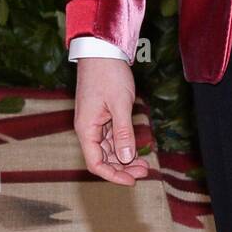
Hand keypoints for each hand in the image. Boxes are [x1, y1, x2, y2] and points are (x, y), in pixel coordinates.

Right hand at [74, 57, 150, 185]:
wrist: (102, 50)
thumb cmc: (109, 74)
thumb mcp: (120, 104)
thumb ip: (123, 132)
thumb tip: (125, 158)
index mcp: (86, 129)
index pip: (96, 164)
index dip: (113, 175)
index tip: (132, 181)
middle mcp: (88, 129)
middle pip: (103, 159)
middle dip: (123, 168)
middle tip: (145, 171)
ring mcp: (95, 122)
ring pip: (109, 149)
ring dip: (125, 157)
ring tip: (145, 164)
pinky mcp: (102, 115)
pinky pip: (112, 137)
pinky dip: (123, 144)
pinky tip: (136, 148)